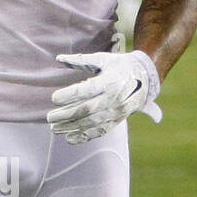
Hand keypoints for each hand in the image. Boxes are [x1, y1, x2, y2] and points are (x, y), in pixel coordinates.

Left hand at [47, 50, 161, 143]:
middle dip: (67, 115)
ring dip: (72, 127)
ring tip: (54, 129)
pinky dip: (85, 136)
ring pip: (92, 122)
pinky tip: (69, 138)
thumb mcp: (103, 58)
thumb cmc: (119, 65)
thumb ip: (80, 60)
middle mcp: (115, 98)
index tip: (53, 98)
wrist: (147, 76)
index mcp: (110, 80)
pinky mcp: (118, 120)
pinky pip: (101, 130)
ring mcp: (118, 111)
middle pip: (88, 109)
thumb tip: (58, 58)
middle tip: (49, 117)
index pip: (87, 89)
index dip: (70, 94)